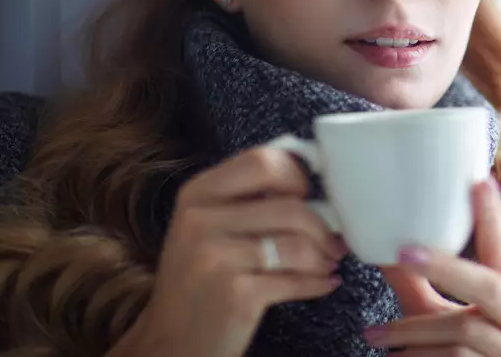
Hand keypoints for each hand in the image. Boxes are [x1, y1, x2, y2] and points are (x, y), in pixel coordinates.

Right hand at [109, 146, 346, 356]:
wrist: (169, 341)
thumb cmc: (198, 278)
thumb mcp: (207, 226)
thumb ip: (248, 197)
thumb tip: (311, 175)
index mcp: (198, 194)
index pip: (261, 161)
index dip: (297, 173)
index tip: (310, 191)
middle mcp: (201, 221)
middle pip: (290, 206)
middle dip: (323, 223)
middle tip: (332, 237)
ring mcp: (217, 259)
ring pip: (299, 244)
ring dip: (325, 256)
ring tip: (328, 261)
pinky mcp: (236, 295)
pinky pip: (297, 280)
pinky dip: (319, 282)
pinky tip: (324, 282)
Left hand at [370, 179, 500, 355]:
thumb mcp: (442, 321)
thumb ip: (421, 286)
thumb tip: (381, 245)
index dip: (493, 218)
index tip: (479, 181)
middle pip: (490, 286)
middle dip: (445, 265)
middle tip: (405, 251)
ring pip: (465, 329)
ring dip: (413, 330)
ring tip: (375, 336)